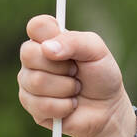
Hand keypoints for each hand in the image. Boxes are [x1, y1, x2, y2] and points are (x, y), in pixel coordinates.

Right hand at [18, 14, 136, 136]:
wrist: (108, 109)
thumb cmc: (102, 76)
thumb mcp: (97, 52)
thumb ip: (75, 42)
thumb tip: (47, 48)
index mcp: (48, 39)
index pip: (36, 26)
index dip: (49, 34)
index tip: (68, 47)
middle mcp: (34, 58)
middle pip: (29, 54)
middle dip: (62, 67)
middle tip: (75, 72)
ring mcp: (29, 81)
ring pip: (36, 81)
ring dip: (66, 88)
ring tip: (75, 89)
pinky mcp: (31, 106)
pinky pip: (40, 104)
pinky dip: (63, 106)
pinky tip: (70, 105)